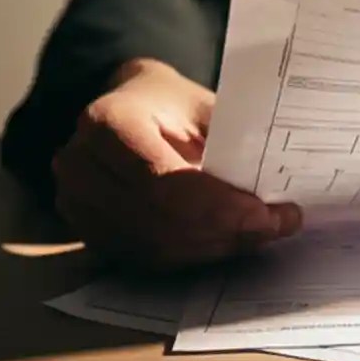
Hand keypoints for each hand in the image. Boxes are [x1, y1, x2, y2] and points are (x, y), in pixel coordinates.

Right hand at [52, 58, 301, 267]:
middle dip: (224, 230)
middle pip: (160, 218)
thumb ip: (238, 140)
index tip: (265, 213)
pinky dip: (194, 254)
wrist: (133, 107)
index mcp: (107, 121)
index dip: (217, 204)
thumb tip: (282, 184)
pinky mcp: (89, 229)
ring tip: (258, 234)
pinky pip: (146, 256)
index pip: (163, 180)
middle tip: (274, 227)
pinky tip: (227, 242)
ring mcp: (77, 201)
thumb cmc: (173, 104)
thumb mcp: (206, 104)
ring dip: (214, 246)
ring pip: (155, 244)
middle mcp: (80, 164)